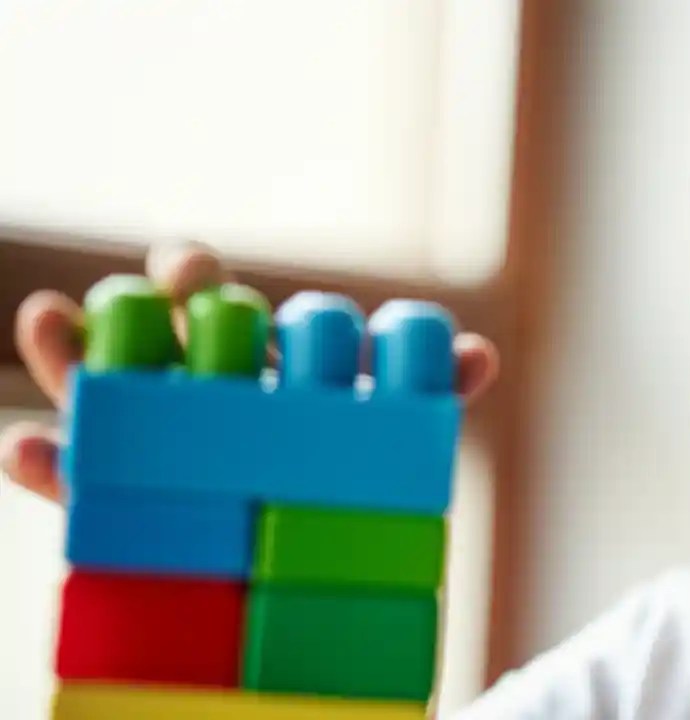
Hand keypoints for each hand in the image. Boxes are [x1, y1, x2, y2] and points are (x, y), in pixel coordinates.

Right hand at [0, 242, 500, 503]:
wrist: (307, 556)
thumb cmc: (336, 472)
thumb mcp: (383, 437)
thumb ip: (424, 396)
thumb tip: (483, 355)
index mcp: (238, 360)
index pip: (205, 303)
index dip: (188, 277)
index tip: (184, 269)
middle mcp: (184, 391)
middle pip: (145, 337)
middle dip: (137, 308)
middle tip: (129, 307)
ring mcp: (144, 446)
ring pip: (95, 395)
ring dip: (67, 357)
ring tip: (45, 317)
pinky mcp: (118, 506)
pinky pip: (79, 487)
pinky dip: (51, 466)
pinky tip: (26, 451)